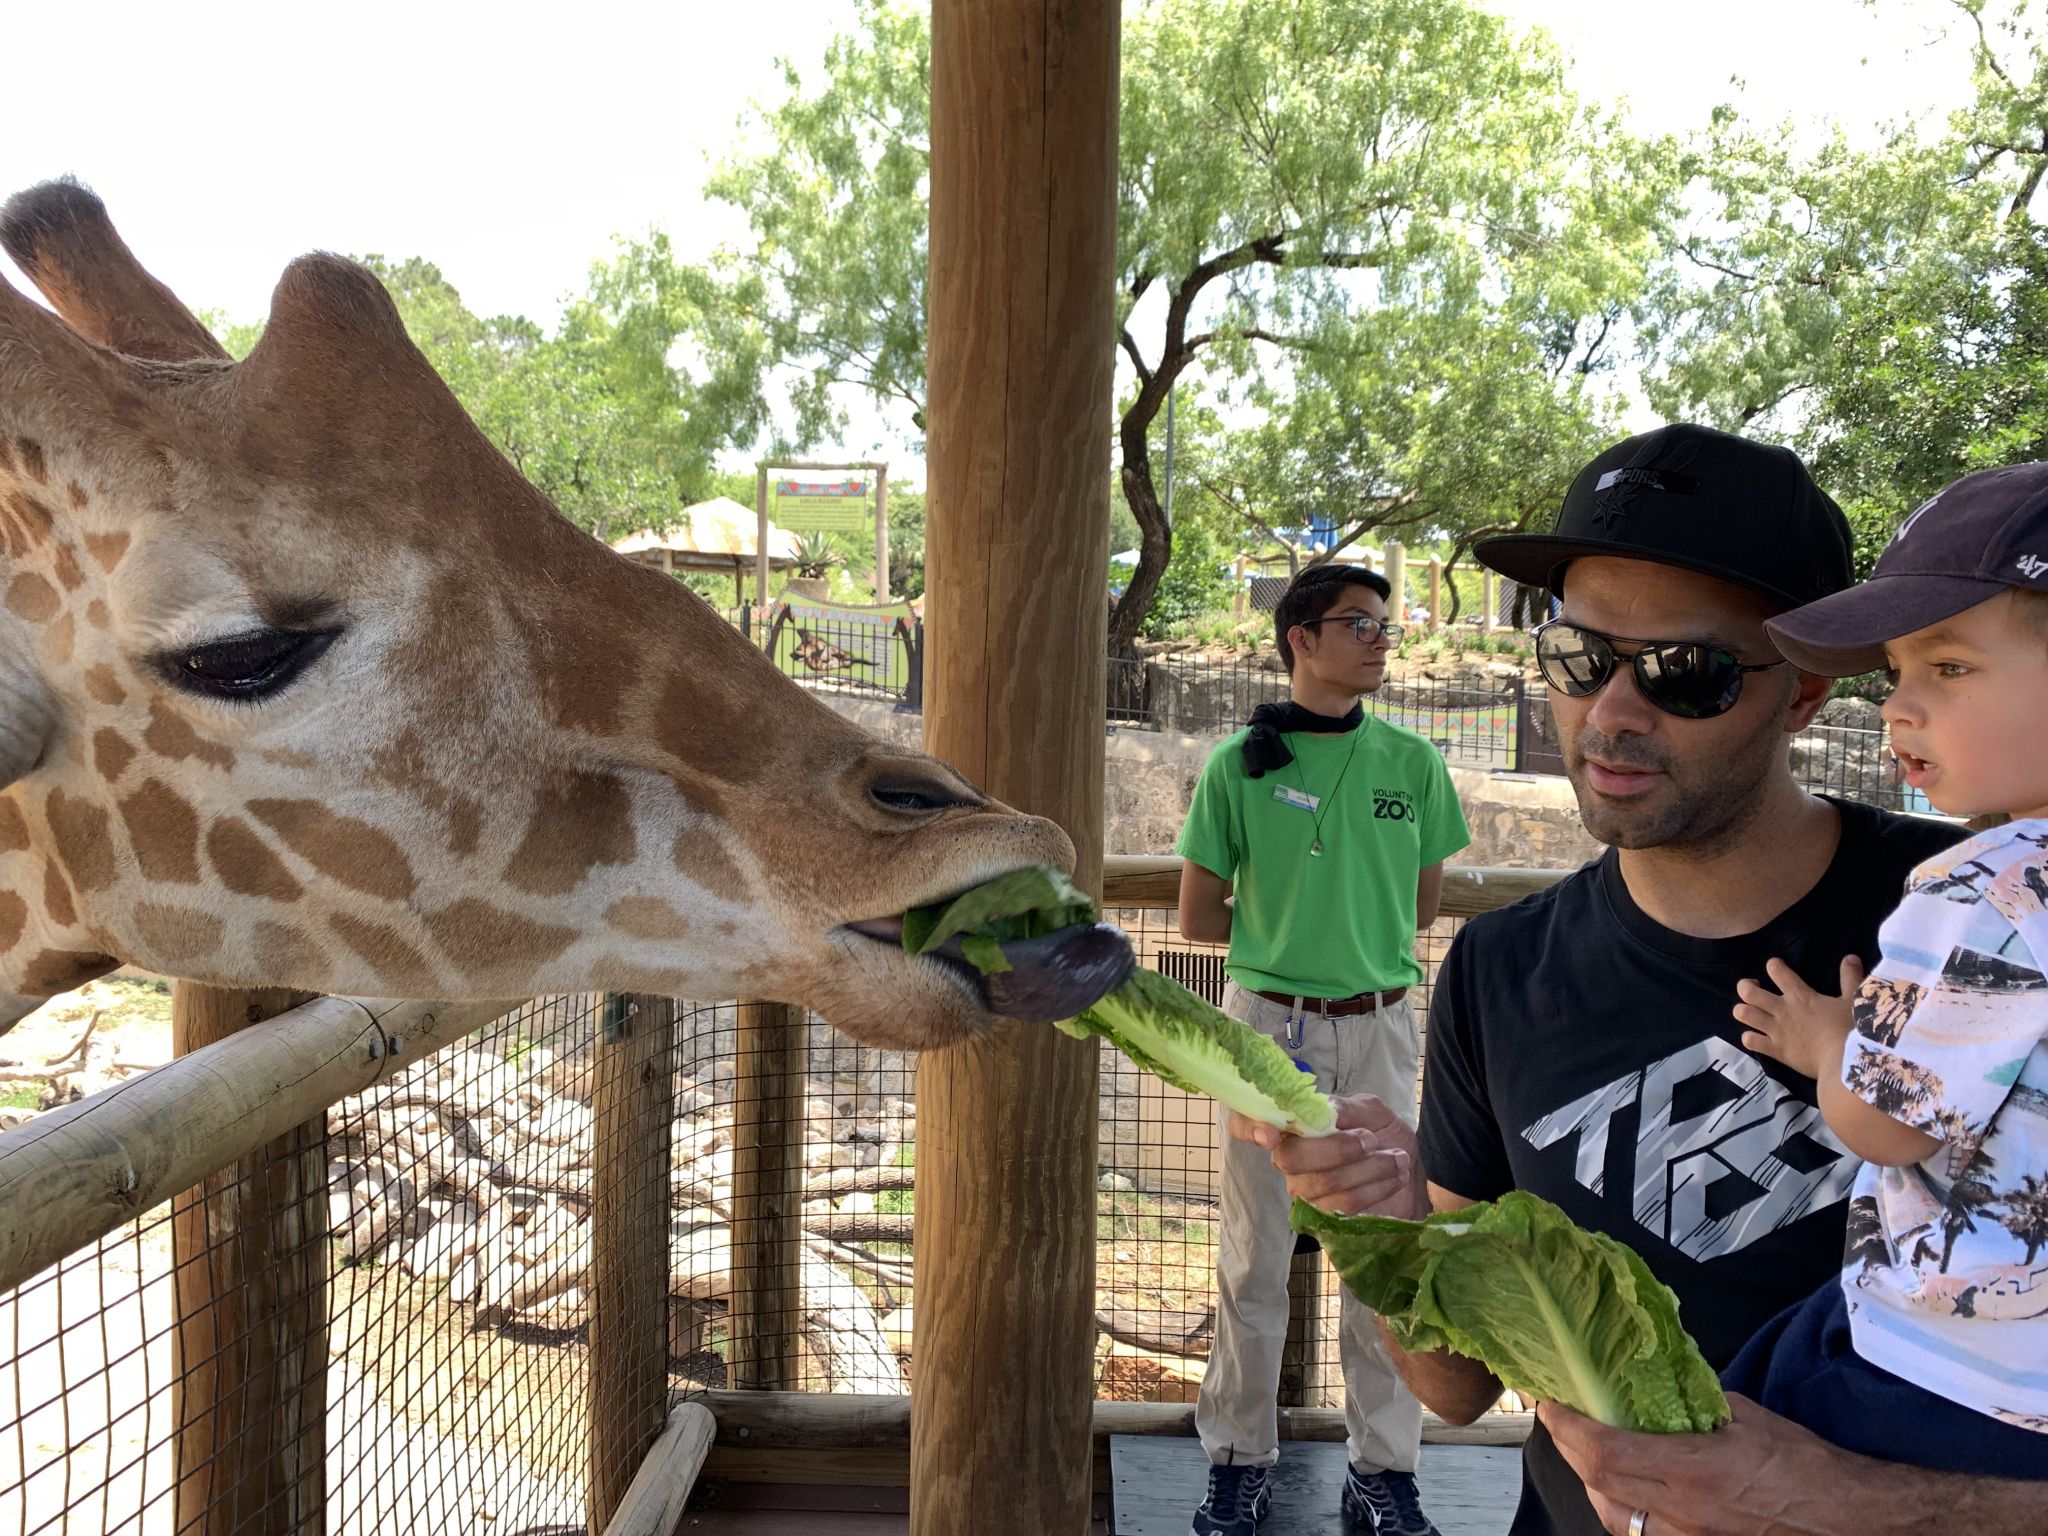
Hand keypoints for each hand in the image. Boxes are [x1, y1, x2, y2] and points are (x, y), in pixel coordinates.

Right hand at [1225, 1093, 1425, 1217]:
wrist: (1410, 1172)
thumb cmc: (1383, 1135)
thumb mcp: (1371, 1110)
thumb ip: (1346, 1108)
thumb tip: (1324, 1111)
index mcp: (1292, 1126)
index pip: (1244, 1124)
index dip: (1248, 1127)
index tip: (1270, 1135)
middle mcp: (1287, 1160)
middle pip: (1290, 1158)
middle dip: (1337, 1148)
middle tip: (1372, 1140)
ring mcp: (1302, 1193)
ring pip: (1324, 1183)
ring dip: (1370, 1168)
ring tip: (1397, 1158)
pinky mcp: (1324, 1220)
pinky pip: (1343, 1206)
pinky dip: (1376, 1187)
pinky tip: (1394, 1176)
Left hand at [1540, 1394, 1857, 1535]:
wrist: (1850, 1518)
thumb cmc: (1806, 1466)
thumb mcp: (1747, 1416)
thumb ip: (1696, 1403)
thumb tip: (1663, 1388)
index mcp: (1692, 1470)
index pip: (1604, 1451)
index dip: (1566, 1428)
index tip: (1550, 1404)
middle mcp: (1683, 1512)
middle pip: (1598, 1484)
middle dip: (1568, 1450)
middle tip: (1559, 1420)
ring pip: (1615, 1517)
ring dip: (1591, 1483)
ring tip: (1584, 1453)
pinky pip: (1643, 1535)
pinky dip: (1622, 1511)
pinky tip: (1623, 1491)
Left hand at [1732, 955, 1859, 1080]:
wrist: (1846, 1060)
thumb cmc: (1851, 1029)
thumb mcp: (1854, 1001)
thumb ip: (1850, 978)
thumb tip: (1850, 957)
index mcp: (1800, 995)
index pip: (1776, 970)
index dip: (1773, 965)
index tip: (1776, 968)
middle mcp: (1782, 1009)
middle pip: (1748, 992)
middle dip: (1745, 987)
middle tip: (1753, 989)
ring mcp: (1776, 1030)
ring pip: (1743, 1014)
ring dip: (1743, 1011)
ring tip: (1749, 1012)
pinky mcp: (1775, 1050)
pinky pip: (1750, 1042)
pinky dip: (1749, 1038)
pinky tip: (1755, 1038)